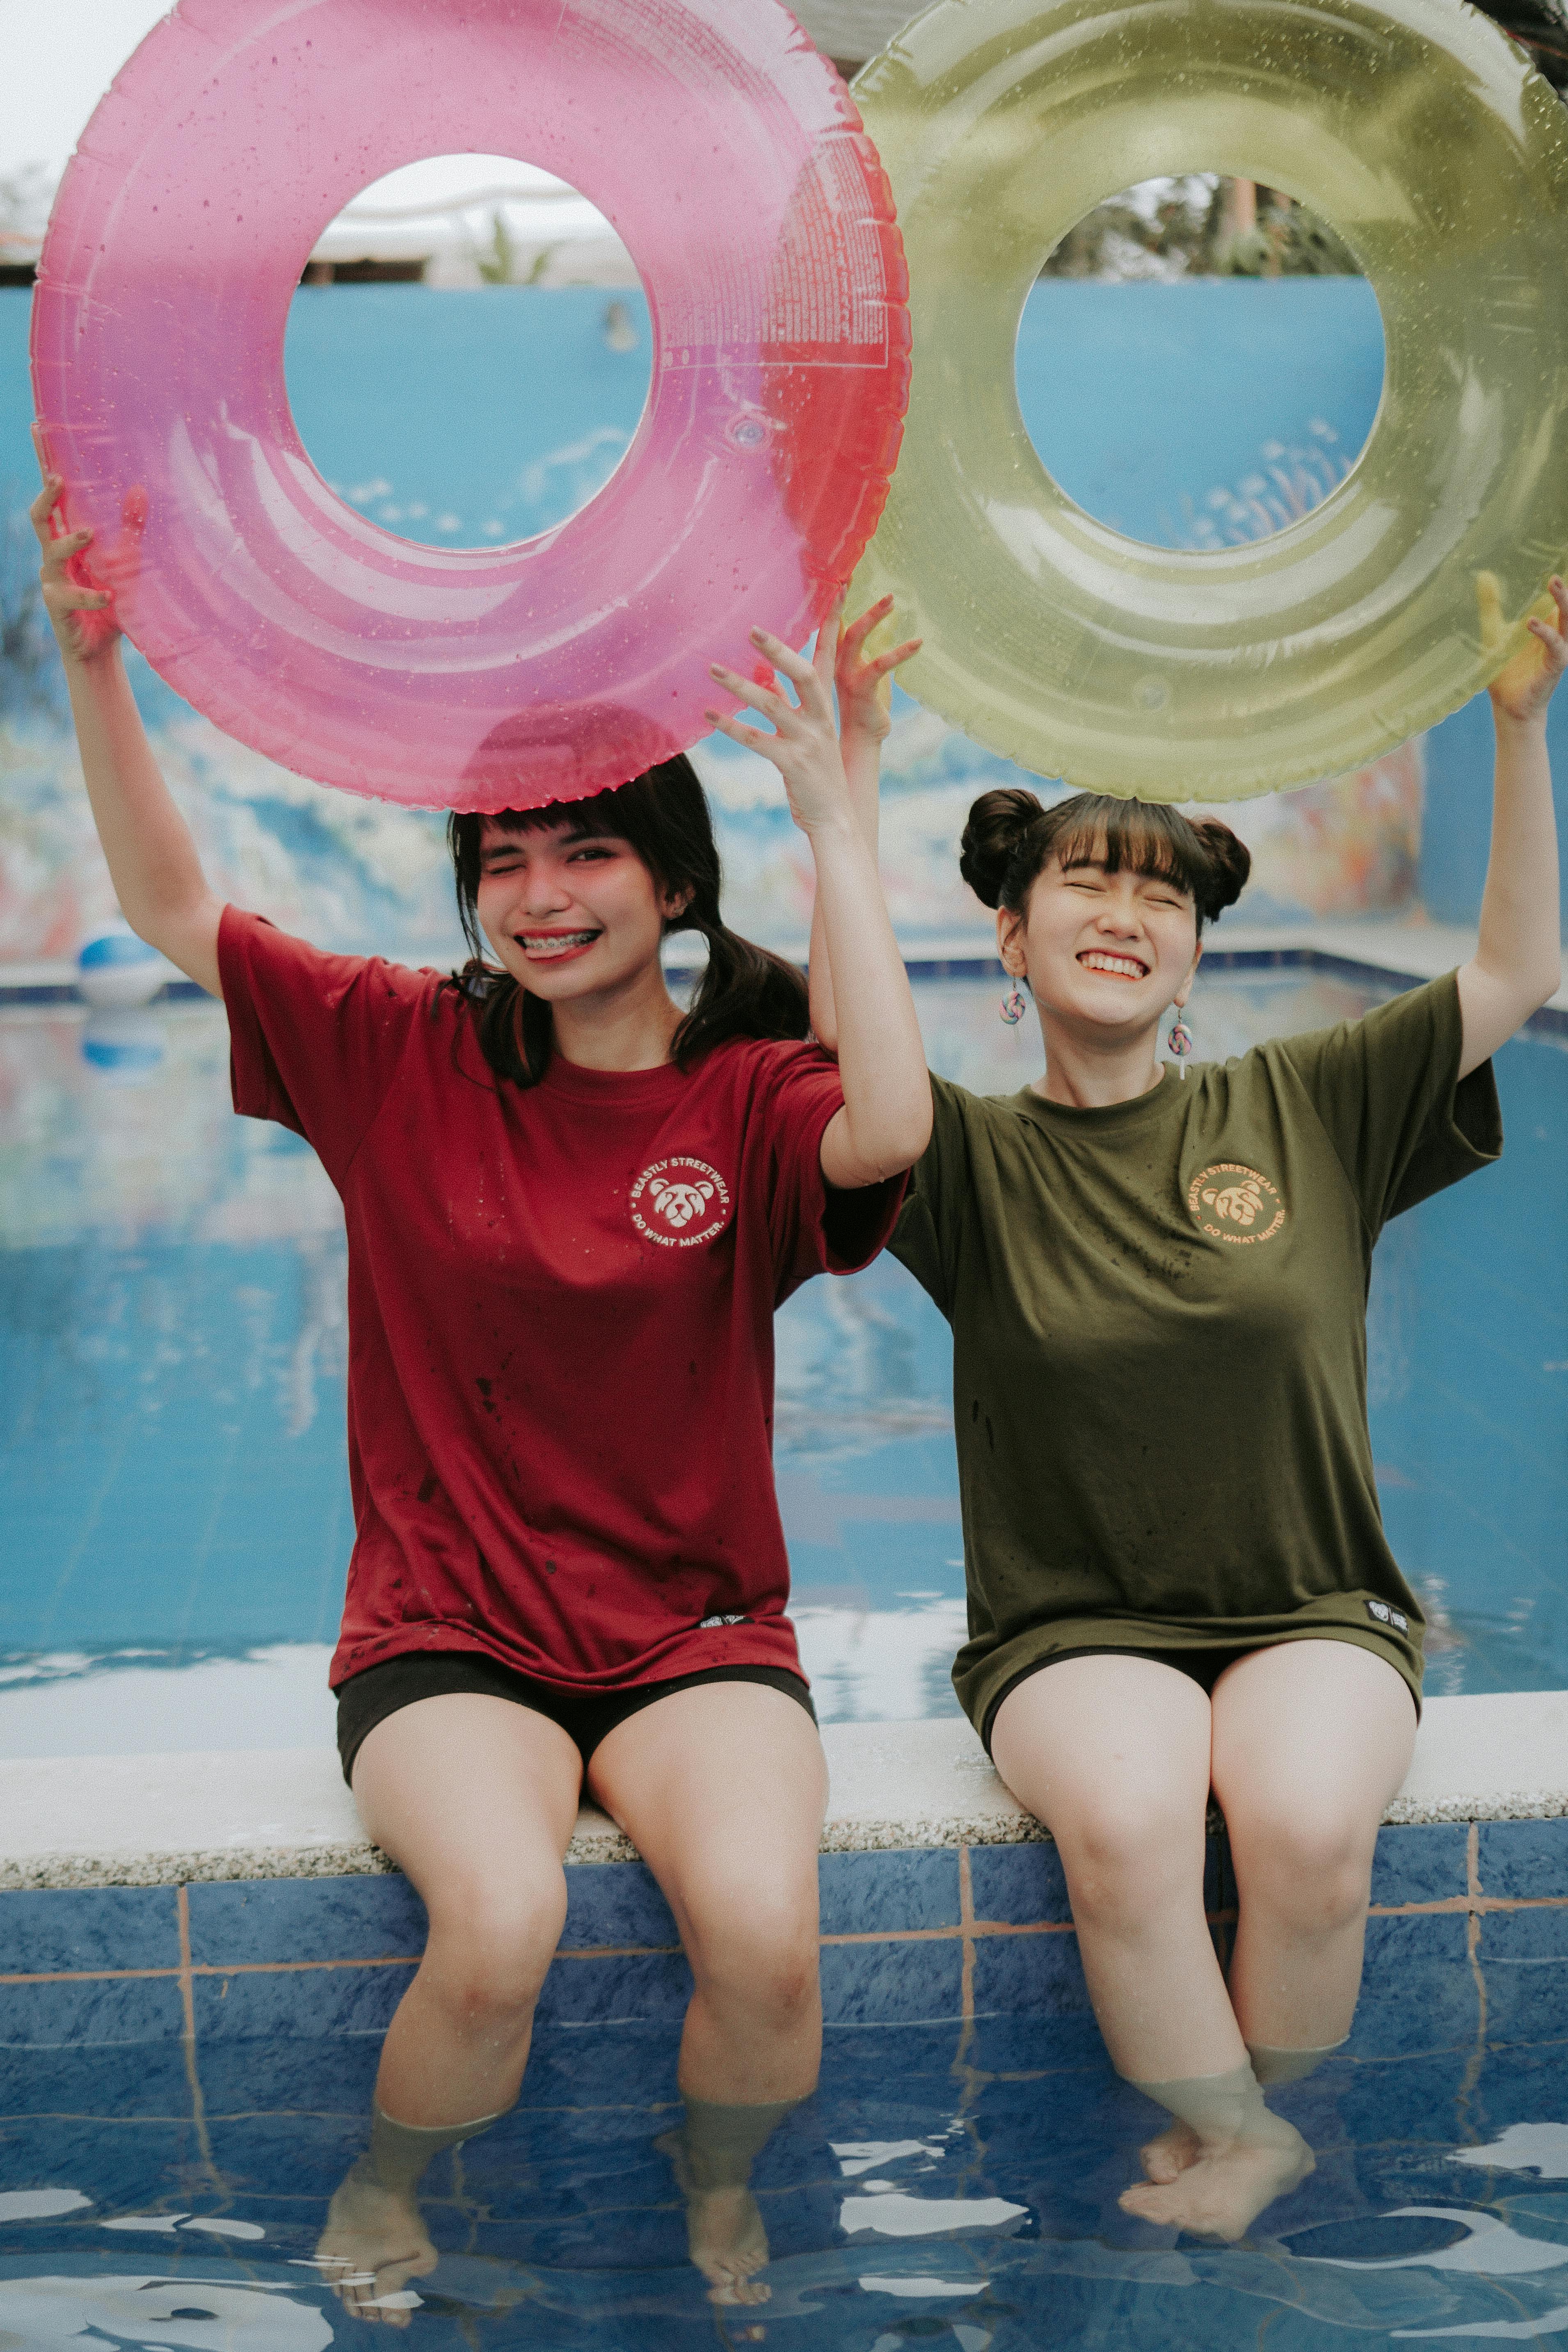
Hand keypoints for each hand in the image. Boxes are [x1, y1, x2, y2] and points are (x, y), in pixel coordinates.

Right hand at [30, 424, 145, 666]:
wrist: (101, 648)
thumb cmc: (111, 599)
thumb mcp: (126, 561)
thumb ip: (130, 529)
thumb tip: (139, 489)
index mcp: (67, 538)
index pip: (54, 496)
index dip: (46, 462)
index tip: (40, 427)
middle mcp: (54, 555)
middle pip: (39, 516)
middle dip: (47, 496)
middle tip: (60, 478)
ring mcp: (52, 580)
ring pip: (51, 553)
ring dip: (71, 541)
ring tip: (90, 534)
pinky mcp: (57, 607)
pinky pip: (70, 597)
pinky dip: (90, 596)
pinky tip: (107, 596)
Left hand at [706, 617, 854, 835]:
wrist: (834, 817)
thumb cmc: (816, 772)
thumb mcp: (807, 731)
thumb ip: (786, 700)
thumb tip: (763, 673)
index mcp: (826, 706)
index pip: (829, 657)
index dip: (832, 623)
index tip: (836, 588)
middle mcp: (821, 719)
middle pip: (805, 674)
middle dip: (780, 650)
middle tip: (753, 628)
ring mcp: (808, 741)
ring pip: (773, 705)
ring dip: (740, 685)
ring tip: (711, 668)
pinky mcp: (792, 763)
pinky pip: (756, 739)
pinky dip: (731, 725)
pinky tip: (708, 713)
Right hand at [835, 593, 921, 746]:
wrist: (861, 742)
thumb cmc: (864, 710)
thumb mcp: (864, 678)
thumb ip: (865, 655)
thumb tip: (875, 635)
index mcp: (835, 662)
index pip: (831, 628)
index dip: (833, 605)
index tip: (839, 580)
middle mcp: (836, 666)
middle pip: (838, 627)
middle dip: (843, 602)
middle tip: (851, 577)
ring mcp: (847, 677)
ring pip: (855, 638)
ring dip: (873, 616)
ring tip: (892, 599)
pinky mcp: (861, 689)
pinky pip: (880, 664)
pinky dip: (900, 652)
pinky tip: (918, 643)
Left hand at [1480, 570, 1566, 726]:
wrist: (1508, 705)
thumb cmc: (1504, 670)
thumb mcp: (1493, 633)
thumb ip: (1491, 606)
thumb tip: (1484, 576)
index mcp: (1544, 624)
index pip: (1554, 599)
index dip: (1556, 584)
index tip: (1551, 563)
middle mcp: (1555, 634)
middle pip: (1565, 607)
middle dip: (1563, 589)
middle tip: (1555, 572)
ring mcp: (1558, 650)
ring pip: (1567, 622)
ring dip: (1563, 603)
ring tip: (1555, 584)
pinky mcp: (1555, 665)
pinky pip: (1556, 645)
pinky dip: (1545, 633)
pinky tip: (1532, 622)